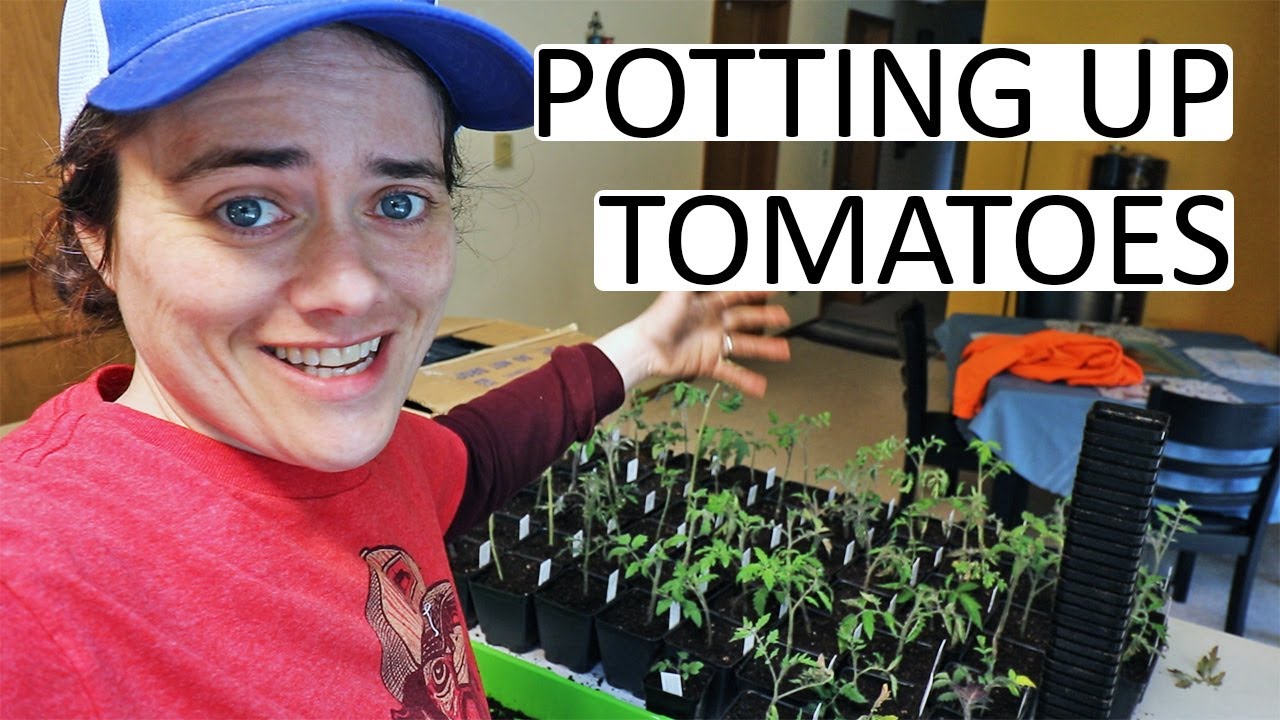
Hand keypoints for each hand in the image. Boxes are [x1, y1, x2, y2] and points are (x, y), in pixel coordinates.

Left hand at [594, 291, 791, 396]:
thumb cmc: (657, 317)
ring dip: (765, 348)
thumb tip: (712, 249)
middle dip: (765, 317)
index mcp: (707, 304)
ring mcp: (711, 344)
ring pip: (744, 345)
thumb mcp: (681, 288)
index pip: (737, 293)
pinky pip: (731, 372)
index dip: (754, 290)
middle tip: (783, 316)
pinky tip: (760, 386)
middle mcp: (712, 323)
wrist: (645, 348)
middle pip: (746, 318)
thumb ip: (699, 273)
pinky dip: (746, 380)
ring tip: (783, 351)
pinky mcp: (707, 363)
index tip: (771, 288)